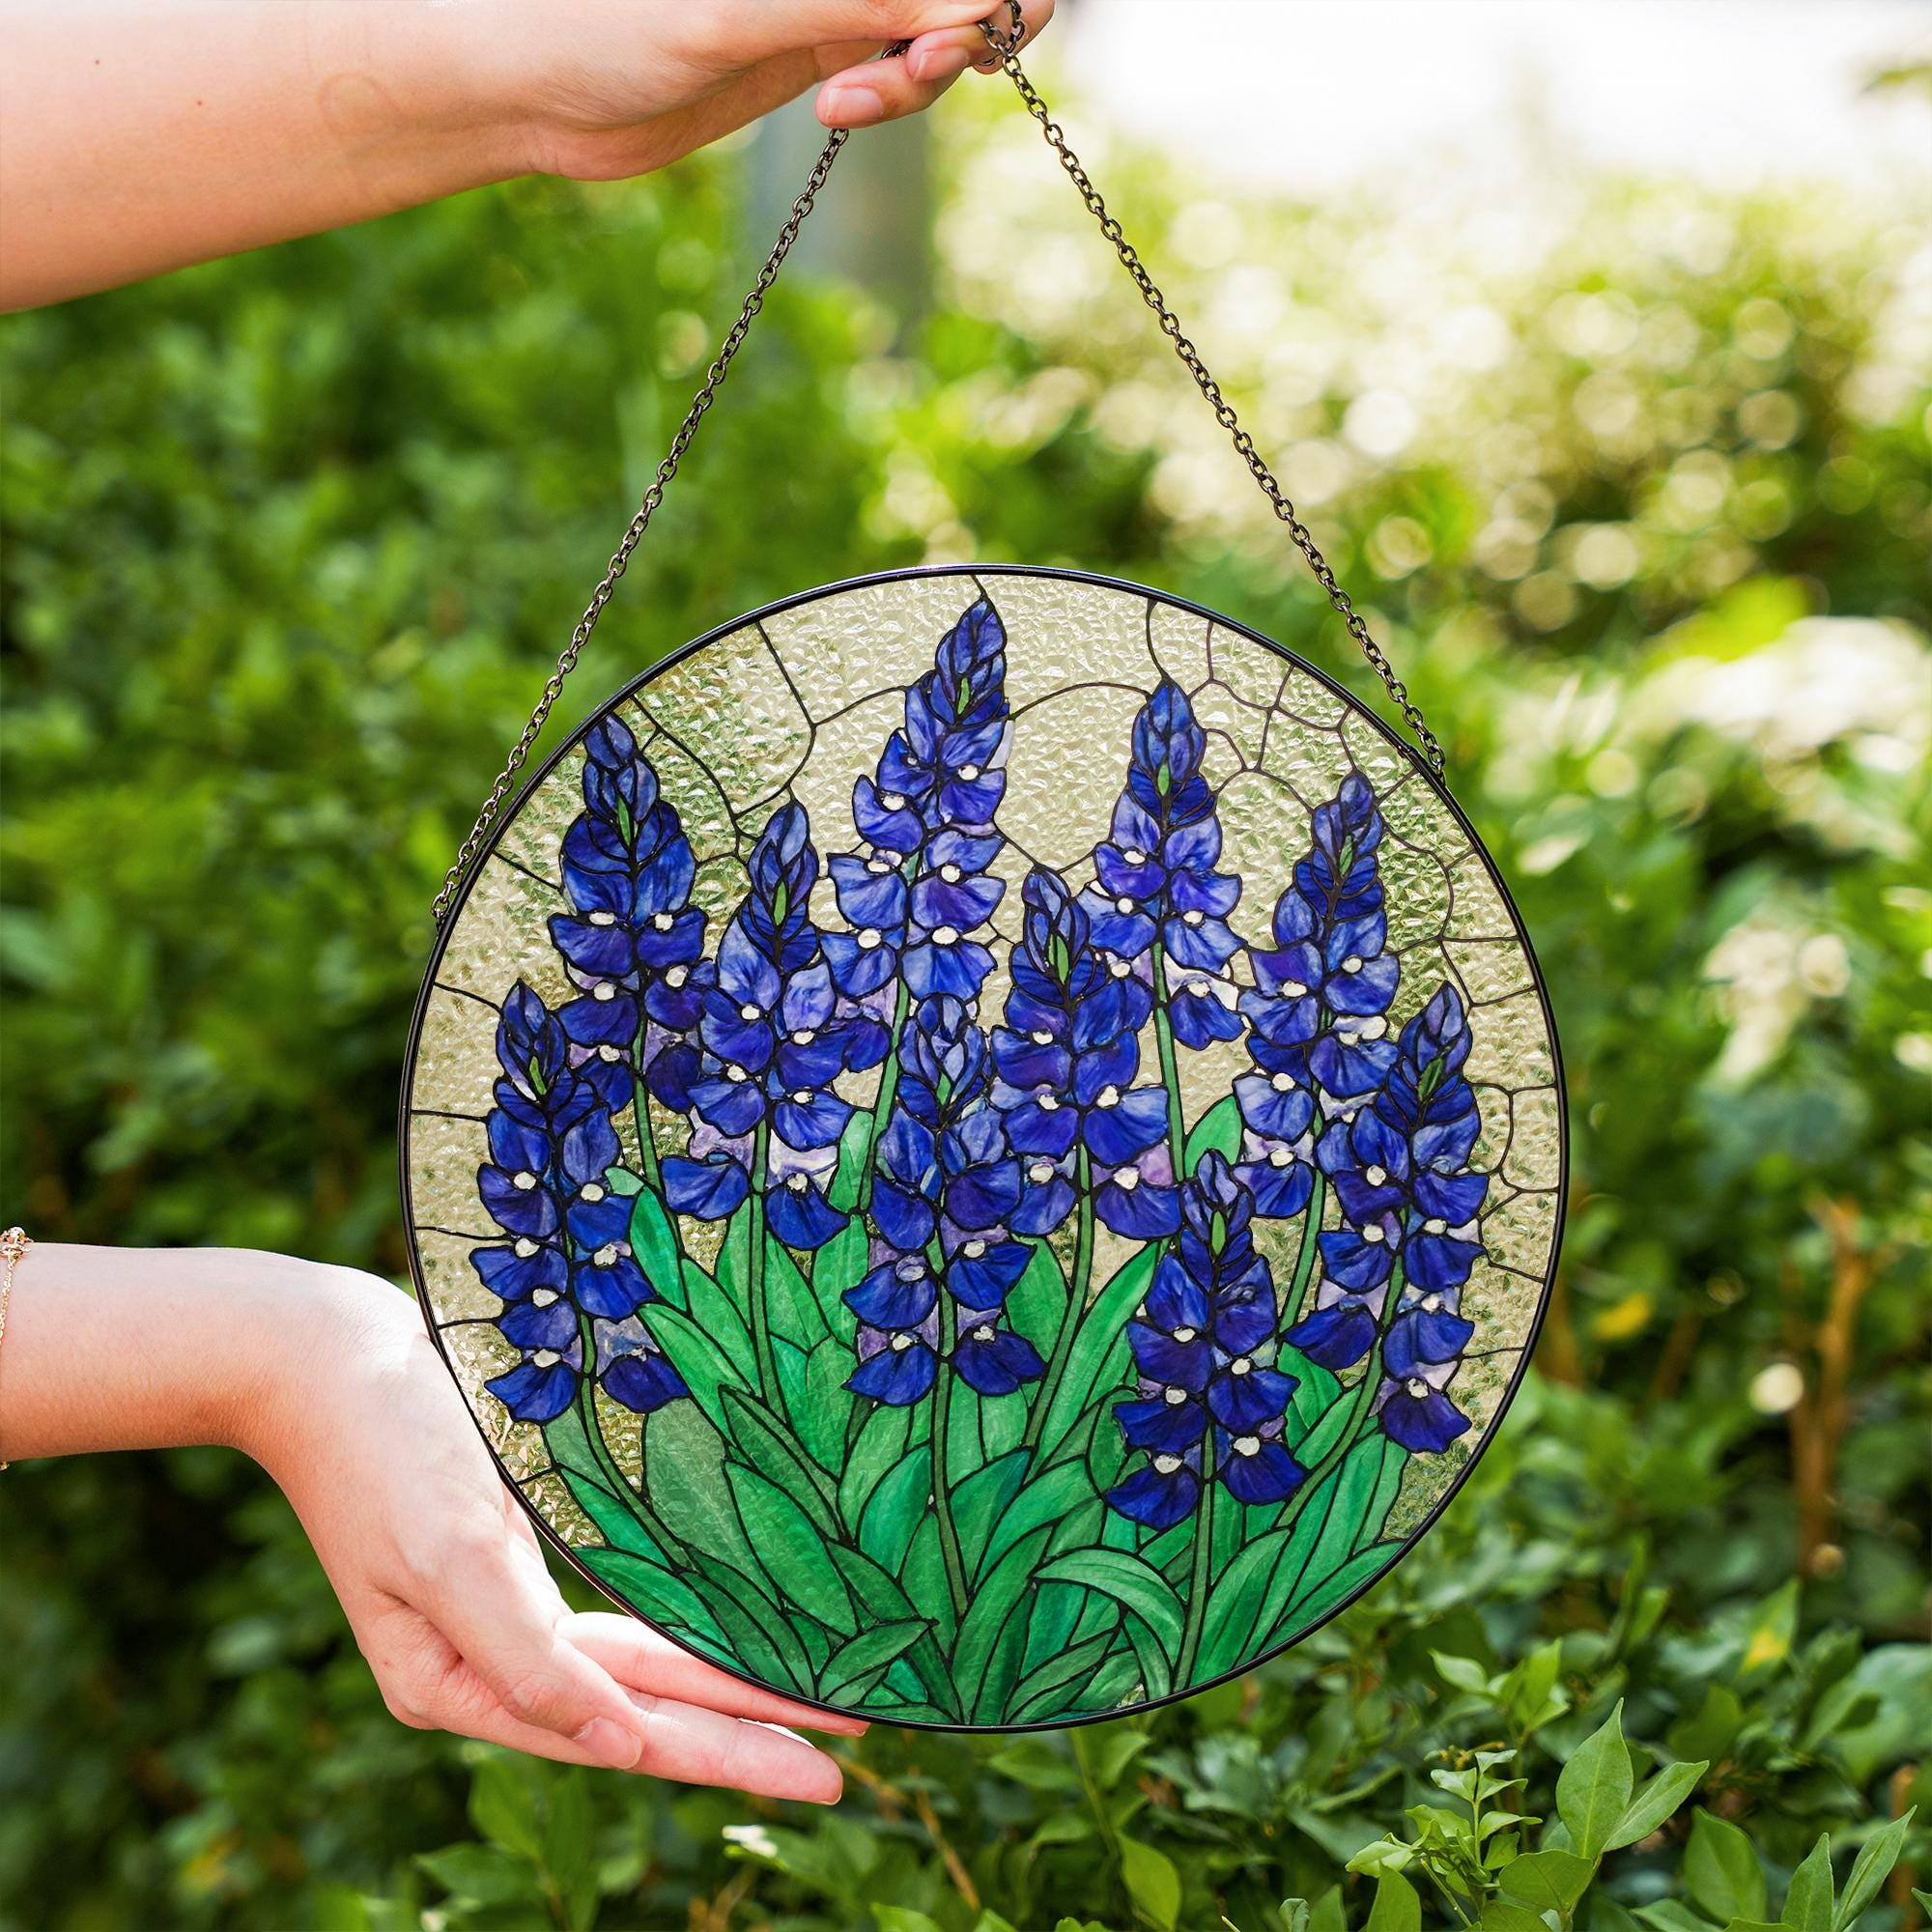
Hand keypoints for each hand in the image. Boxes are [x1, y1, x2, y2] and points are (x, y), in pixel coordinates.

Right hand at [244, 1264, 862, 1799]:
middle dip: (747, 1735)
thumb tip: (615, 1744)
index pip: (624, 1734)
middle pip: (641, 1710)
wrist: (321, 1354)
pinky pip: (616, 1612)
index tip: (824, 1774)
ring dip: (725, 1687)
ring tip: (813, 1708)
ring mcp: (502, 1605)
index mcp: (458, 1679)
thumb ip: (530, 1661)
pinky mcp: (516, 1552)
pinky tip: (728, 1639)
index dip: (728, 1754)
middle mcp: (486, 1655)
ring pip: (640, 1664)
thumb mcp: (455, 1554)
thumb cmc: (384, 1445)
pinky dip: (678, 1631)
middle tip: (851, 1762)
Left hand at [454, 0, 1055, 180]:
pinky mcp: (816, 40)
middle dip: (961, 21)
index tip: (968, 31)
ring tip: (850, 101)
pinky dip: (894, 93)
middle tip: (916, 67)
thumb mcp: (736, 11)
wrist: (529, 92)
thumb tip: (978, 5)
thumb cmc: (598, 24)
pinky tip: (843, 107)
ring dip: (922, 69)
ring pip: (935, 19)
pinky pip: (896, 62)